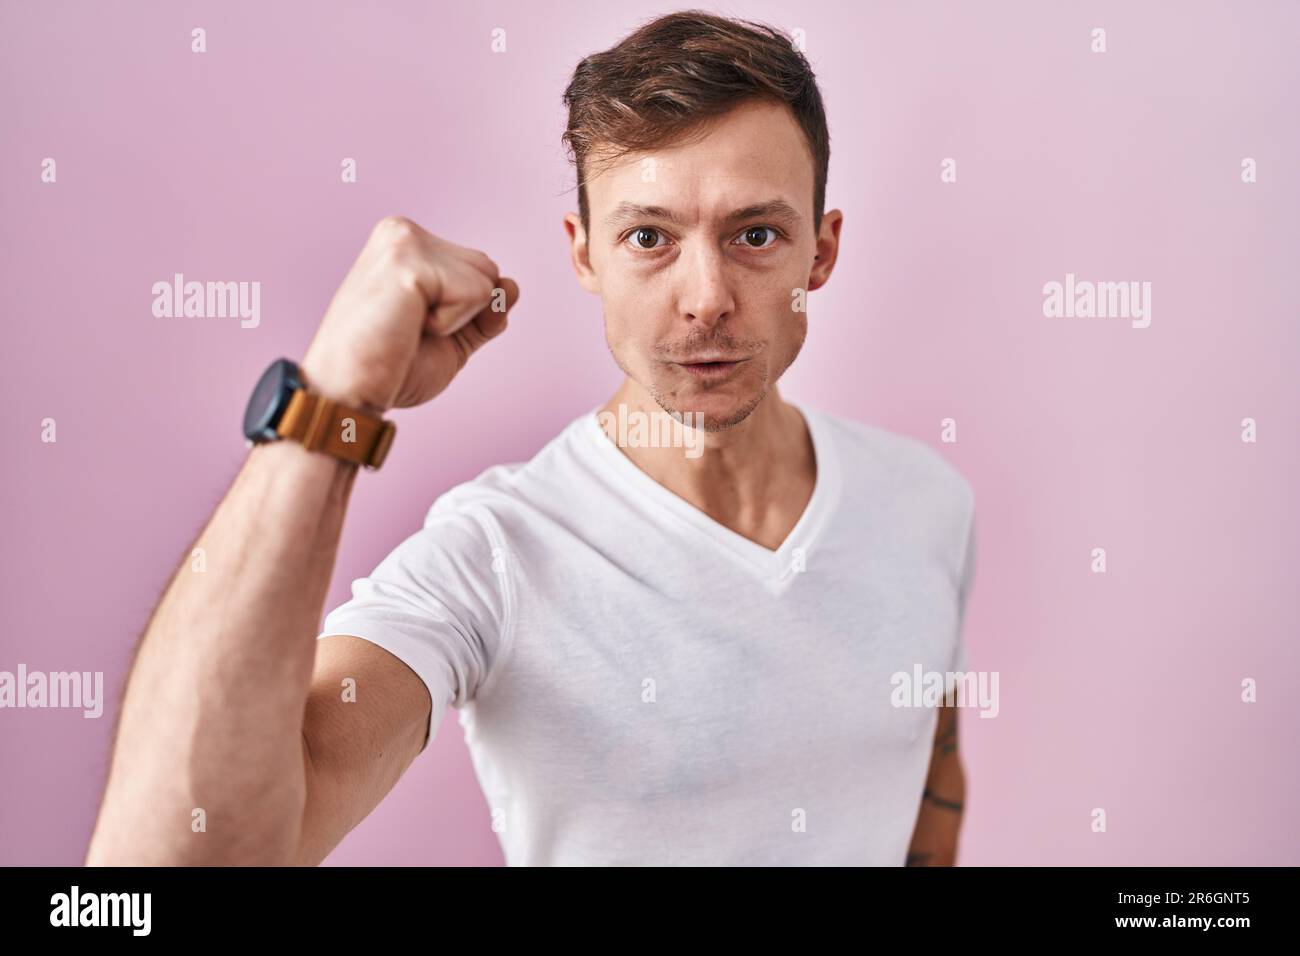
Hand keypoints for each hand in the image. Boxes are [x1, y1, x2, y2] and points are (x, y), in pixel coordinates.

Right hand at [300, 216, 519, 412]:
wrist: (348, 393)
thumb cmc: (389, 367)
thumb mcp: (451, 337)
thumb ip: (483, 312)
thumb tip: (512, 286)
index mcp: (406, 241)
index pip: (479, 269)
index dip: (465, 312)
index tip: (415, 327)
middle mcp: (403, 231)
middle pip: (488, 269)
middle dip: (465, 313)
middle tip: (412, 330)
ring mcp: (404, 241)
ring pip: (486, 280)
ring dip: (457, 319)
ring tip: (408, 327)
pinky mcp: (409, 262)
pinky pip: (477, 294)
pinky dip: (451, 325)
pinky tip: (408, 327)